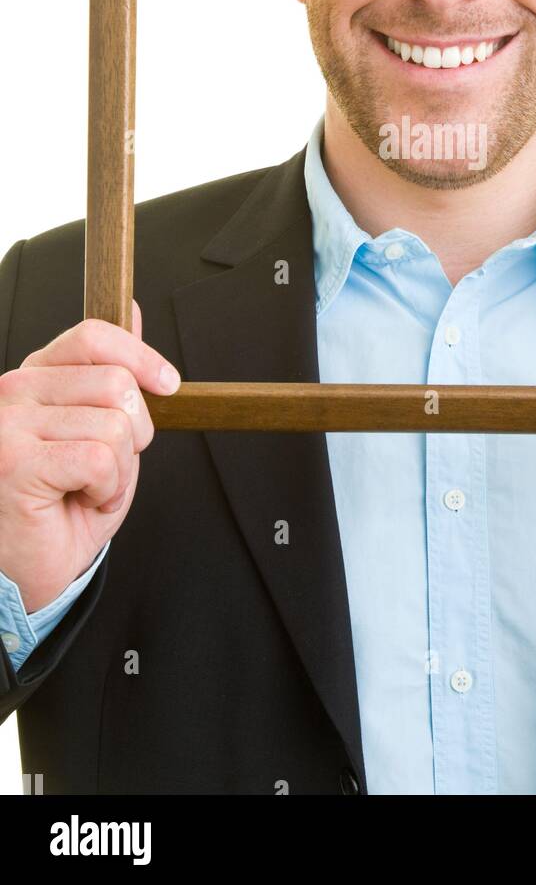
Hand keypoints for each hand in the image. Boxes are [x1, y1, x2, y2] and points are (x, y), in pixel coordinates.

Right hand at [0, 300, 179, 612]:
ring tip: (87, 489)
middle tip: (107, 467)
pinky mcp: (16, 463)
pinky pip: (100, 458)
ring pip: (114, 423)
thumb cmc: (57, 509)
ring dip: (119, 469)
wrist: (23, 574)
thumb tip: (136, 314)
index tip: (167, 384)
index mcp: (31, 380)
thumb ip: (110, 375)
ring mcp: (9, 427)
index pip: (92, 336)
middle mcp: (13, 394)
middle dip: (135, 432)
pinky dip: (107, 488)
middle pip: (115, 382)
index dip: (141, 355)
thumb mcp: (96, 433)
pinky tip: (80, 501)